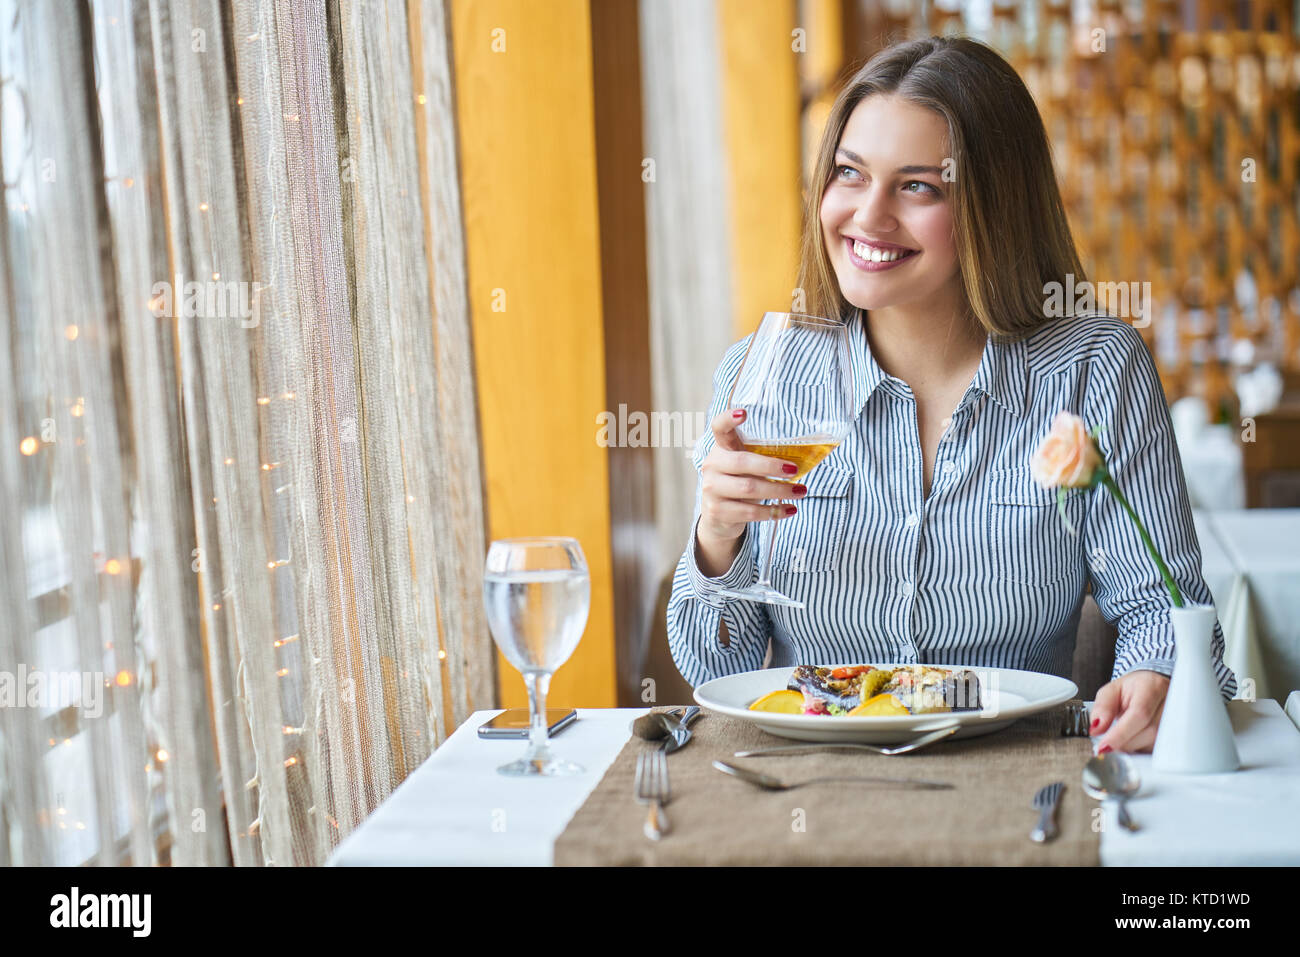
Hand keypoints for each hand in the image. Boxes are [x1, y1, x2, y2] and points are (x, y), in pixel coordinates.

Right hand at [697, 408, 805, 545]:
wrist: (718, 517)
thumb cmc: (739, 484)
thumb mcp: (746, 467)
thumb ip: (762, 459)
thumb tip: (803, 458)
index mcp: (721, 448)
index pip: (719, 428)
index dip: (728, 419)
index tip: (743, 413)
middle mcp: (712, 465)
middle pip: (742, 462)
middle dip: (771, 466)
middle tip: (794, 470)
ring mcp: (712, 489)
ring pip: (749, 488)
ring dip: (779, 490)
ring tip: (801, 491)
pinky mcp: (717, 511)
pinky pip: (750, 512)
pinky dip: (773, 511)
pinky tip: (789, 510)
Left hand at [1090, 669, 1169, 753]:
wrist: (1153, 687)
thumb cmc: (1133, 689)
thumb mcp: (1111, 691)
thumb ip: (1102, 708)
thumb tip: (1096, 729)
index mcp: (1152, 687)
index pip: (1140, 714)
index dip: (1121, 733)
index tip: (1104, 746)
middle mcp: (1170, 703)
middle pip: (1149, 732)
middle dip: (1124, 742)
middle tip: (1107, 743)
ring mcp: (1178, 719)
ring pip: (1155, 743)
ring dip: (1133, 746)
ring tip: (1120, 737)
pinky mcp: (1177, 734)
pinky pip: (1158, 748)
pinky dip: (1142, 748)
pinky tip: (1133, 740)